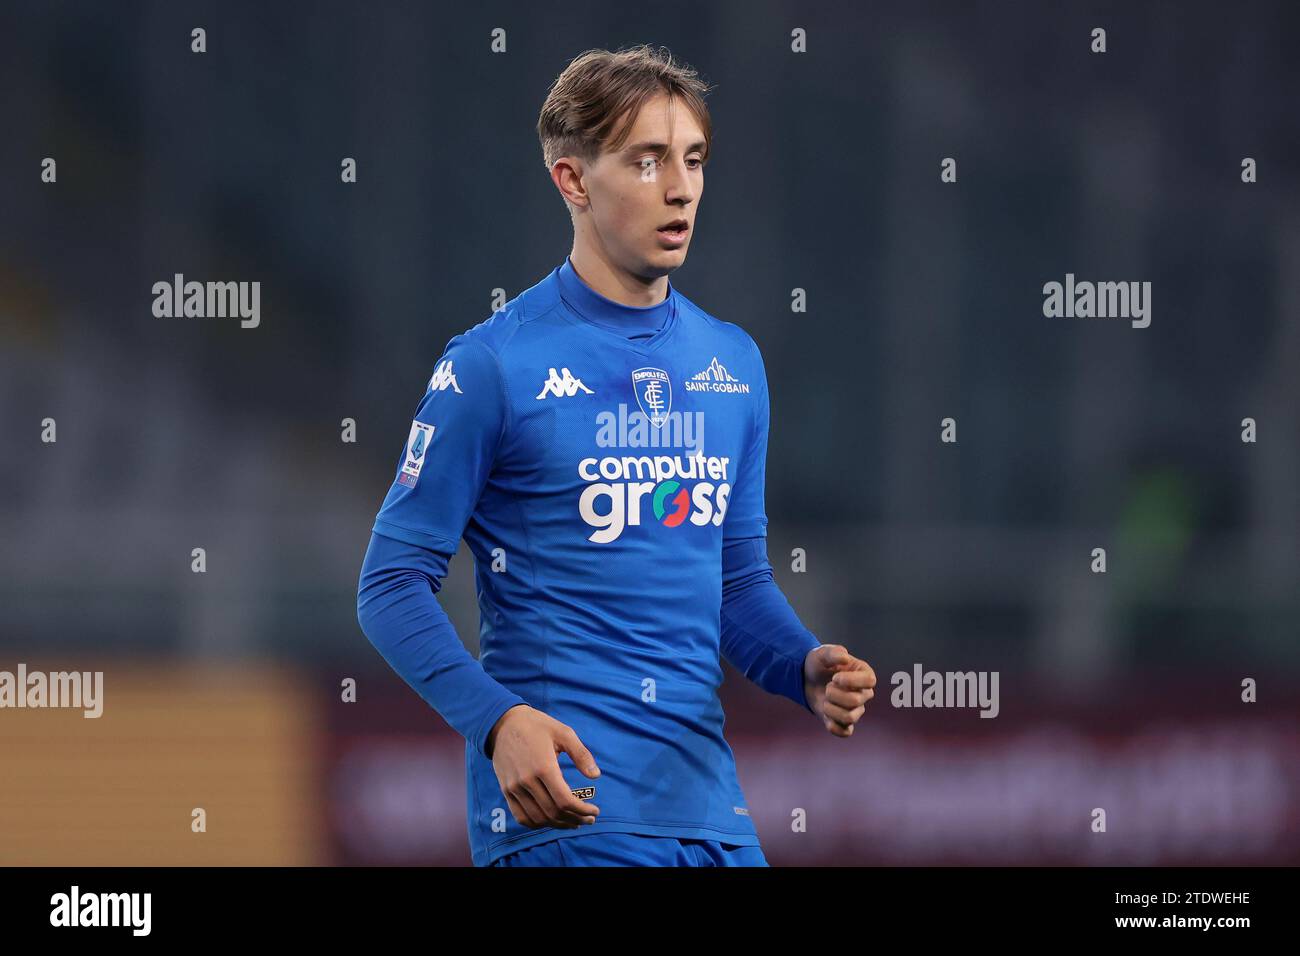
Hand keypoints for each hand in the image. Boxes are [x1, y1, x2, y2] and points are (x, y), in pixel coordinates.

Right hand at [486, 704, 601, 828]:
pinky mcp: (506, 790)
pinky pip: (521, 816)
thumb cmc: (537, 726)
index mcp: (544, 767)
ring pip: (538, 818)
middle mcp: (527, 781)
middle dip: (575, 819)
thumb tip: (596, 776)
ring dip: (559, 825)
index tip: (594, 812)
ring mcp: (514, 788)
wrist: (504, 723)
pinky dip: (538, 824)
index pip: (565, 801)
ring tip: (574, 822)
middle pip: (553, 812)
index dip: (582, 810)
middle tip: (589, 820)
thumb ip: (581, 755)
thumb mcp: (564, 733)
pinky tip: (551, 821)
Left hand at [802, 644, 875, 736]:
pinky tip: (825, 715)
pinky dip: (832, 726)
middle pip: (856, 700)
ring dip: (831, 709)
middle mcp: (863, 693)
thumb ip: (834, 653)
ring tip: (825, 701)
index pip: (870, 681)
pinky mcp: (843, 723)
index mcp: (864, 675)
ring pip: (849, 717)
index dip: (851, 681)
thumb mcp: (823, 653)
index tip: (835, 677)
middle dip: (835, 694)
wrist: (806, 678)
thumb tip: (845, 658)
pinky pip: (845, 732)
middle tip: (827, 687)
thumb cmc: (819, 664)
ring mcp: (855, 709)